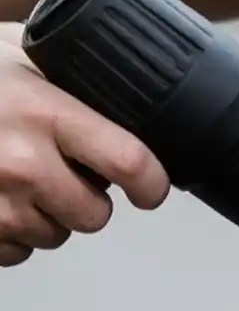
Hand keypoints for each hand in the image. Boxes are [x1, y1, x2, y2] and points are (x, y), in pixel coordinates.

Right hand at [0, 24, 169, 266]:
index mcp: (42, 113)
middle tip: (65, 175)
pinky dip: (9, 233)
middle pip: (94, 215)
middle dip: (86, 200)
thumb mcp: (16, 58)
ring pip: (53, 236)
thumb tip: (123, 101)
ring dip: (44, 216)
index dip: (152, 184)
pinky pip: (14, 252)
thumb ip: (67, 83)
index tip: (152, 190)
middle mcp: (21, 163)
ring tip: (15, 178)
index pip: (130, 162)